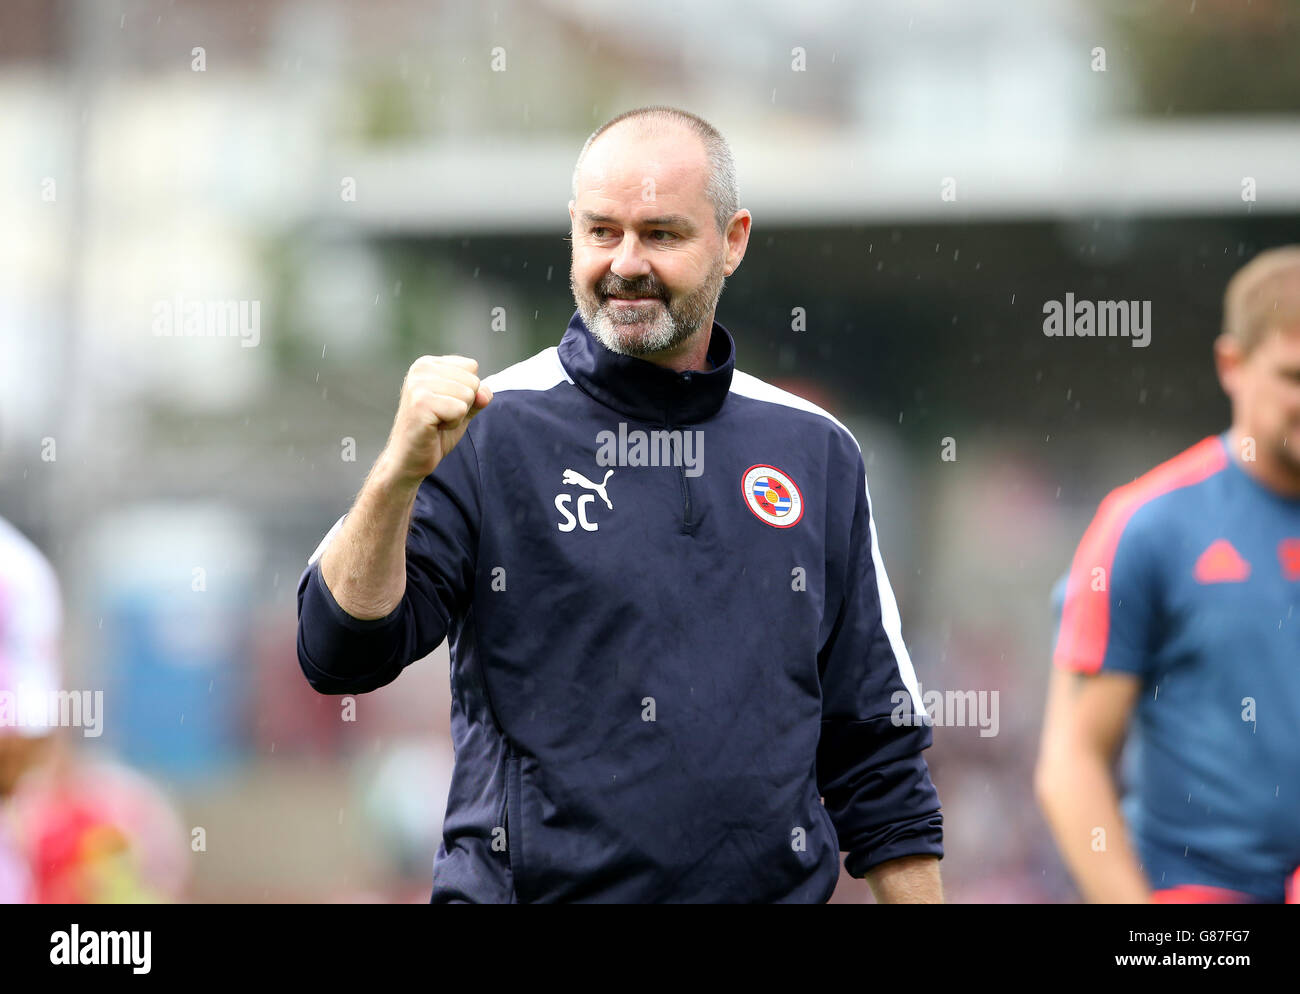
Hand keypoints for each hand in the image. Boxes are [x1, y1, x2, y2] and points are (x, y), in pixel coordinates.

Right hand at [380, 355, 491, 486]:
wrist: (410, 459)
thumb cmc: (435, 432)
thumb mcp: (463, 408)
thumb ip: (478, 396)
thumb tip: (484, 394)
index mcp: (428, 363)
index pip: (471, 367)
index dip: (466, 392)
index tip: (444, 405)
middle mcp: (421, 368)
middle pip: (472, 381)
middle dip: (463, 405)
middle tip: (440, 416)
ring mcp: (418, 384)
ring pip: (468, 395)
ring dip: (457, 416)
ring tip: (437, 421)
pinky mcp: (421, 403)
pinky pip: (459, 410)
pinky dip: (452, 424)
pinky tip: (434, 427)